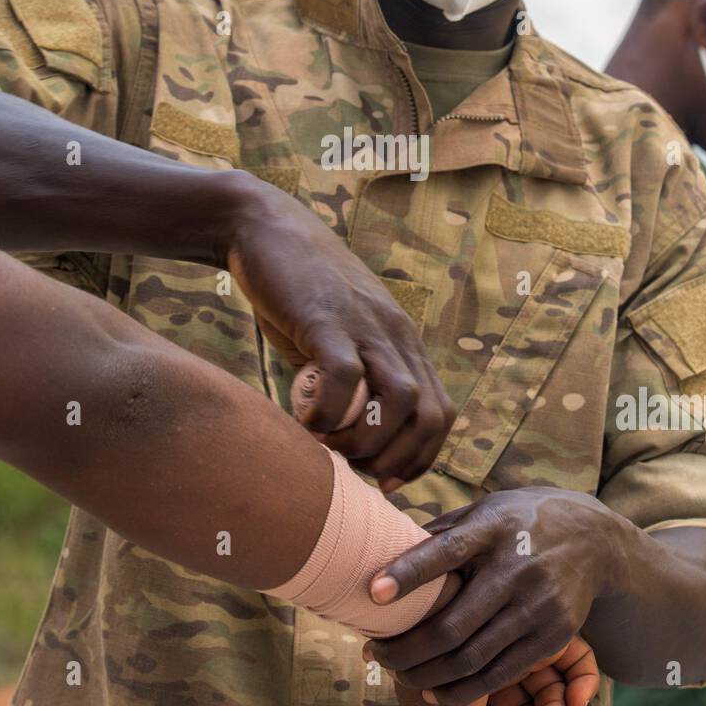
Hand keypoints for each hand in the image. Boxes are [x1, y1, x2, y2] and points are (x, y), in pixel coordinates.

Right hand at [224, 172, 454, 483]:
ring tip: (328, 446)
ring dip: (366, 440)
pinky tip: (304, 420)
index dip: (418, 458)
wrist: (265, 227)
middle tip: (354, 469)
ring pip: (400, 400)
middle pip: (431, 415)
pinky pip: (347, 377)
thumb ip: (350, 376)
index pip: (440, 414)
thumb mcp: (336, 336)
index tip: (380, 478)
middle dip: (397, 458)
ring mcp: (365, 325)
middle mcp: (394, 335)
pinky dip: (330, 412)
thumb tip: (343, 434)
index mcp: (402, 343)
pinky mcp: (327, 319)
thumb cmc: (296, 291)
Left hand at [368, 489, 627, 703]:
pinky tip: (435, 692)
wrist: (594, 541)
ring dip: (427, 675)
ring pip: (472, 657)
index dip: (408, 573)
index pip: (446, 552)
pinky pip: (500, 673)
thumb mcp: (487, 510)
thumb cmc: (521, 522)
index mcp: (493, 529)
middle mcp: (517, 568)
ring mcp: (538, 605)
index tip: (373, 592)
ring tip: (398, 675)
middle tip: (376, 654)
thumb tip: (388, 545)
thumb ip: (444, 531)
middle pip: (454, 623)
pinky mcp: (554, 636)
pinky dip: (462, 690)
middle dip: (407, 648)